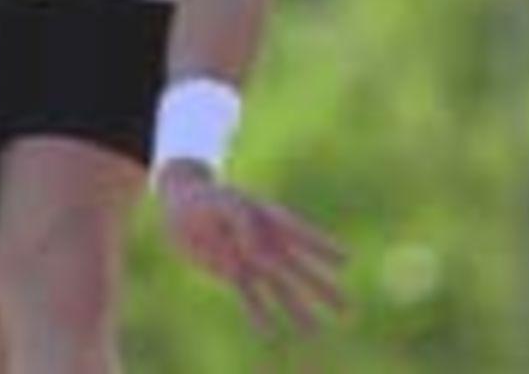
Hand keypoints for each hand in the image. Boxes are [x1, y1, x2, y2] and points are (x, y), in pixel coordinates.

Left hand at [156, 162, 347, 336]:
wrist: (180, 207)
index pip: (300, 234)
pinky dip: (259, 313)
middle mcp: (266, 242)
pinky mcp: (233, 273)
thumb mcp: (226, 202)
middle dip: (322, 288)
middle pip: (299, 269)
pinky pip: (249, 297)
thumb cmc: (207, 197)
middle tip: (348, 308)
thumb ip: (243, 222)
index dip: (322, 246)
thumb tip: (257, 252)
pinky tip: (270, 330)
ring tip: (316, 329)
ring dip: (297, 308)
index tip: (346, 260)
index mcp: (268, 218)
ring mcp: (251, 260)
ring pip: (280, 288)